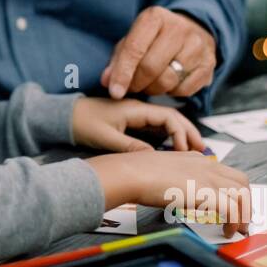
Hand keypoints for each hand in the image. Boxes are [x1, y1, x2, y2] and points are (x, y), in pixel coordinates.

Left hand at [72, 97, 204, 152]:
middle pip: (172, 118)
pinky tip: (175, 149)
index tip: (184, 151)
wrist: (63, 116)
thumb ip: (130, 146)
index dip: (181, 133)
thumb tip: (155, 158)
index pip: (168, 116)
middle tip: (203, 150)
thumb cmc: (81, 123)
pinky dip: (169, 137)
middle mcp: (139, 109)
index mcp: (135, 109)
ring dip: (181, 135)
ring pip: (166, 123)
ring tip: (195, 151)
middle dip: (189, 132)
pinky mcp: (131, 122)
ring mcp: (136, 115)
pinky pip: (156, 128)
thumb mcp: (106, 137)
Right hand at [89, 149, 250, 238]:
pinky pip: (233, 209)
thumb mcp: (160, 170)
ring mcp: (208, 178)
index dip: (233, 191)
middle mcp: (206, 166)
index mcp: (196, 159)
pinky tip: (227, 231)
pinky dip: (235, 222)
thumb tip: (174, 191)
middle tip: (241, 220)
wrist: (132, 173)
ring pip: (243, 194)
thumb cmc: (137, 173)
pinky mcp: (206, 193)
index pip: (226, 173)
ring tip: (238, 229)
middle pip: (242, 182)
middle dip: (246, 202)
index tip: (232, 206)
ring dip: (244, 214)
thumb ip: (173, 178)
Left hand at [101, 6, 215, 98]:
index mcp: (155, 17)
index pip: (134, 49)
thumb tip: (107, 82)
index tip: (115, 92)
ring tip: (149, 84)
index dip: (122, 74)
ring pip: (168, 81)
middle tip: (132, 87)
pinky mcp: (209, 63)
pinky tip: (168, 83)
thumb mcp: (133, 40)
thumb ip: (118, 60)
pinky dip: (172, 92)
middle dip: (137, 84)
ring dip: (153, 90)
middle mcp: (179, 28)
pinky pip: (185, 90)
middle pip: (151, 67)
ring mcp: (197, 45)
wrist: (192, 29)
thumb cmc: (156, 37)